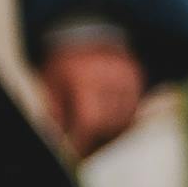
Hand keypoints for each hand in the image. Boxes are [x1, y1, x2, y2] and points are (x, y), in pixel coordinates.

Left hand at [40, 36, 146, 159]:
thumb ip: (53, 111)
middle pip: (110, 124)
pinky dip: (121, 122)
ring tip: (94, 138)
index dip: (84, 141)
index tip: (76, 154)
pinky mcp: (136, 77)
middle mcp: (109, 76)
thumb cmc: (63, 63)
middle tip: (85, 150)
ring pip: (124, 120)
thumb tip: (56, 140)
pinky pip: (133, 111)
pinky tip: (107, 126)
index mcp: (84, 77)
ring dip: (110, 134)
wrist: (85, 32)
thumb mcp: (51, 84)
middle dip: (97, 141)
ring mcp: (126, 76)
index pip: (91, 121)